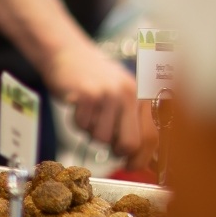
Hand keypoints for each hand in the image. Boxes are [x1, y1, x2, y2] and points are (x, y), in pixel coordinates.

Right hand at [44, 39, 140, 156]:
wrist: (65, 50)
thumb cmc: (92, 76)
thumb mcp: (119, 92)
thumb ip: (131, 120)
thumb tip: (139, 158)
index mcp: (140, 95)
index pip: (150, 137)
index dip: (140, 158)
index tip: (130, 166)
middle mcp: (128, 94)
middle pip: (128, 144)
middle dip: (115, 150)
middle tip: (106, 140)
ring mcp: (108, 93)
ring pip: (101, 138)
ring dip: (91, 131)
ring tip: (89, 112)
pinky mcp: (87, 94)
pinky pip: (82, 126)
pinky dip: (77, 121)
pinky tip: (78, 105)